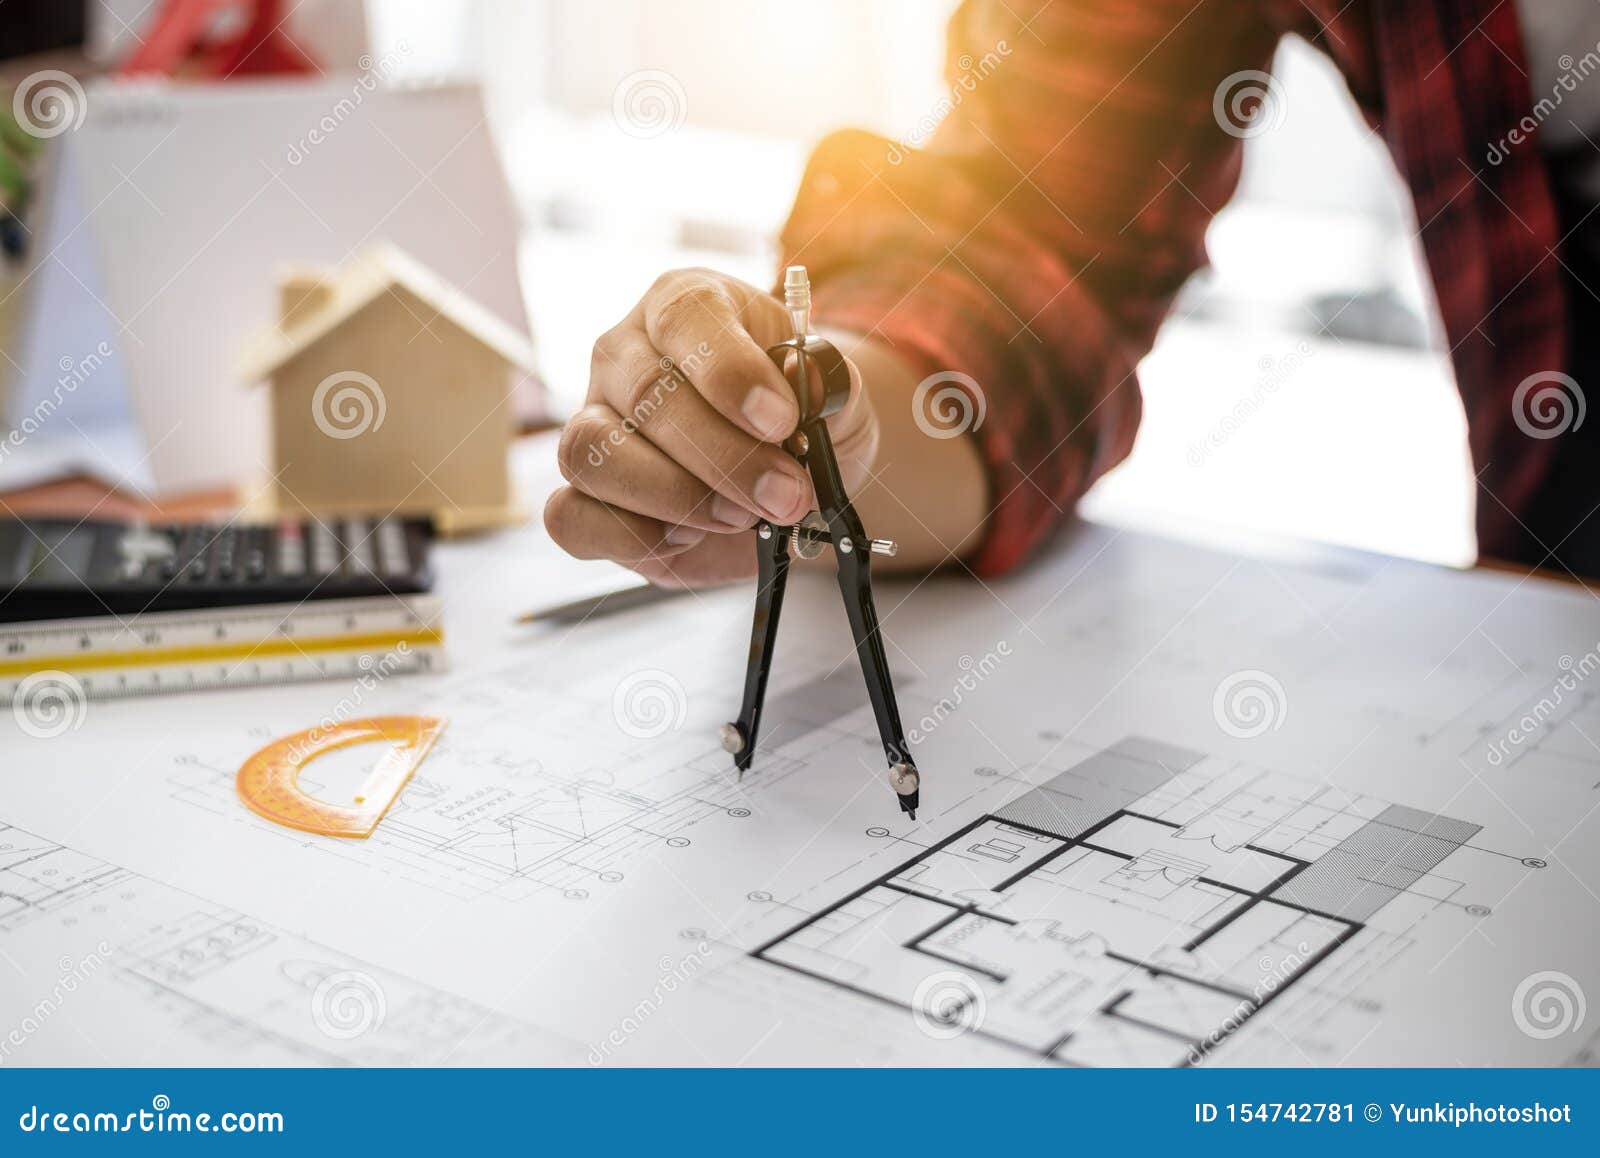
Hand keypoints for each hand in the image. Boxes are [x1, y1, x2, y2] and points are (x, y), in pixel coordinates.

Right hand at [546, 268, 878, 586]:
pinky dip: (632, 537)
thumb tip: (806, 384)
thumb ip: (827, 387)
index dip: (730, 373)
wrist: (791, 474)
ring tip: (741, 516)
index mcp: (685, 306)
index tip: (782, 420)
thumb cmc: (803, 420)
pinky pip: (570, 517)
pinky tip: (688, 536)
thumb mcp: (834, 395)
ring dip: (676, 498)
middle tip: (784, 494)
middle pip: (644, 395)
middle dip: (724, 457)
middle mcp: (624, 356)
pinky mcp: (584, 495)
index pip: (685, 318)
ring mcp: (592, 424)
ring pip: (591, 453)